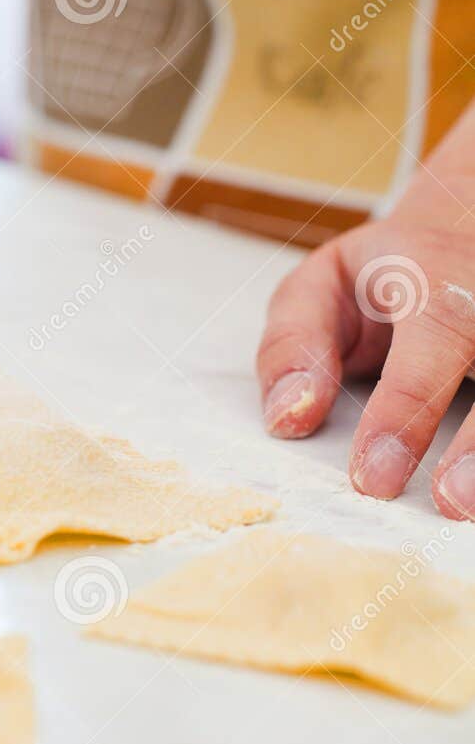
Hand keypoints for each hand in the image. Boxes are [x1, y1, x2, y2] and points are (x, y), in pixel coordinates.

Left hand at [257, 167, 474, 520]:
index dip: (406, 409)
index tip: (374, 476)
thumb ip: (295, 342)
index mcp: (434, 272)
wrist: (466, 235)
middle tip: (448, 502)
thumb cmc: (388, 273)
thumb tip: (287, 416)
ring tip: (466, 508)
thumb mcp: (324, 284)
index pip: (434, 335)